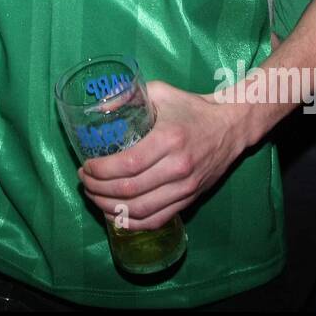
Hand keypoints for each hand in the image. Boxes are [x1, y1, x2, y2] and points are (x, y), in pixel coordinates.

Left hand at [78, 81, 249, 229]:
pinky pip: (158, 219)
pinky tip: (116, 215)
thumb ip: (129, 96)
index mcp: (168, 139)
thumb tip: (97, 108)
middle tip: (84, 181)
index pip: (128, 164)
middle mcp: (178, 166)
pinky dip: (133, 222)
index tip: (85, 166)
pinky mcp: (190, 198)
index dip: (101, 170)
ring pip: (141, 209)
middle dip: (99, 189)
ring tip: (94, 197)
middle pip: (130, 190)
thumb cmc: (191, 107)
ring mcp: (186, 186)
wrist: (231, 126)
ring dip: (110, 208)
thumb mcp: (160, 92)